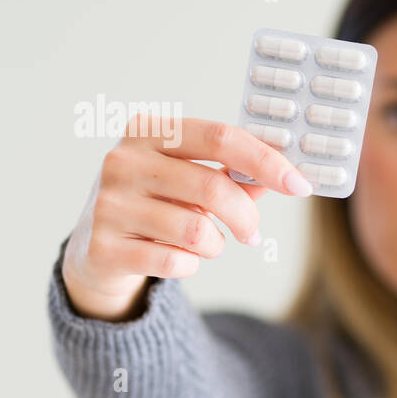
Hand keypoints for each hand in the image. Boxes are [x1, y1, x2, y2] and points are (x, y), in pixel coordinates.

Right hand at [61, 114, 313, 320]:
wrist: (96, 249)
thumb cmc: (156, 204)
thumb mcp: (189, 180)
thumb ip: (235, 175)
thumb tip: (286, 176)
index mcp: (148, 132)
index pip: (220, 137)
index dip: (266, 160)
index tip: (300, 185)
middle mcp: (122, 161)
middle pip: (213, 186)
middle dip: (247, 216)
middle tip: (253, 232)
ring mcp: (109, 204)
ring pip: (197, 230)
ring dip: (216, 244)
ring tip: (206, 243)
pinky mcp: (103, 248)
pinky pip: (175, 262)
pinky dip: (191, 265)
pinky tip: (179, 259)